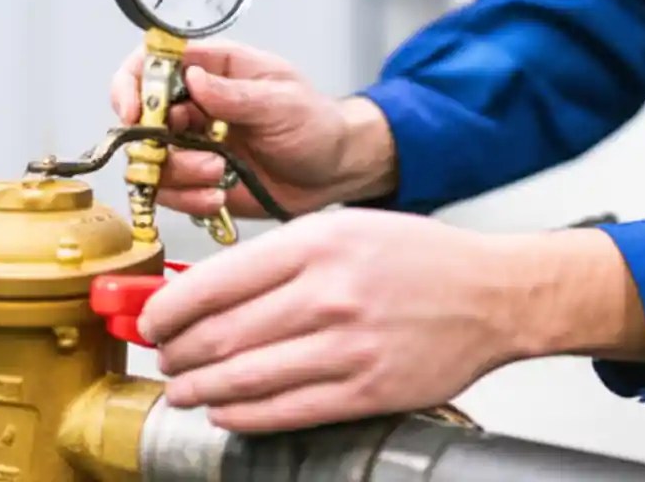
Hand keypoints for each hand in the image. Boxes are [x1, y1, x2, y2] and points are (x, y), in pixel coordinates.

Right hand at [110, 40, 395, 217]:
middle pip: (141, 118)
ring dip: (178, 174)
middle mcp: (196, 105)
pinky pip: (171, 193)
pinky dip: (188, 200)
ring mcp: (194, 144)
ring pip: (151, 160)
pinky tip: (217, 197)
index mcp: (215, 70)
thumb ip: (237, 94)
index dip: (132, 84)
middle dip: (157, 143)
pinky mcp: (199, 180)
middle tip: (198, 155)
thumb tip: (194, 79)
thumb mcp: (283, 102)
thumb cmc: (316, 123)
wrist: (334, 171)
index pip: (153, 63)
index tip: (133, 110)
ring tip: (217, 177)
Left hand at [135, 209, 547, 431]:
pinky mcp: (367, 390)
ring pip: (244, 379)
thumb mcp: (342, 229)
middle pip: (221, 335)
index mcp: (316, 244)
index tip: (153, 320)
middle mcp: (329, 294)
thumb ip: (275, 257)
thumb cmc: (417, 258)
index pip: (214, 283)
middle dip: (176, 353)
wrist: (492, 293)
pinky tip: (225, 409)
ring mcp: (349, 346)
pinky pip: (285, 411)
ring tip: (183, 388)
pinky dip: (241, 415)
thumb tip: (204, 290)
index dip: (168, 310)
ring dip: (199, 389)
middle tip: (164, 358)